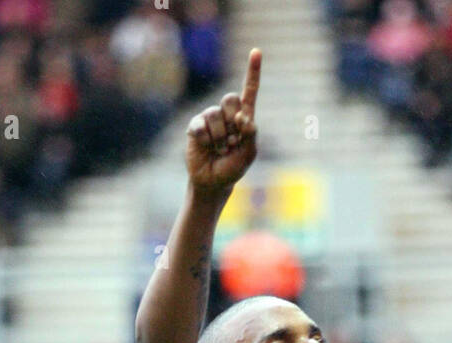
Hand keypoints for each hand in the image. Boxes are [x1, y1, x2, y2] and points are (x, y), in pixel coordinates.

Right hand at [185, 48, 260, 192]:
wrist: (212, 182)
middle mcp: (227, 114)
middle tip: (231, 142)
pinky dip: (205, 140)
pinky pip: (200, 126)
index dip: (253, 72)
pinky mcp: (195, 126)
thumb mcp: (248, 154)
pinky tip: (206, 147)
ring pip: (215, 116)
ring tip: (219, 150)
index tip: (256, 52)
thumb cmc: (232, 168)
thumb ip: (251, 135)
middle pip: (230, 99)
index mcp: (243, 117)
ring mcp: (210, 118)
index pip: (249, 91)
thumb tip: (243, 117)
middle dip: (232, 121)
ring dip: (219, 138)